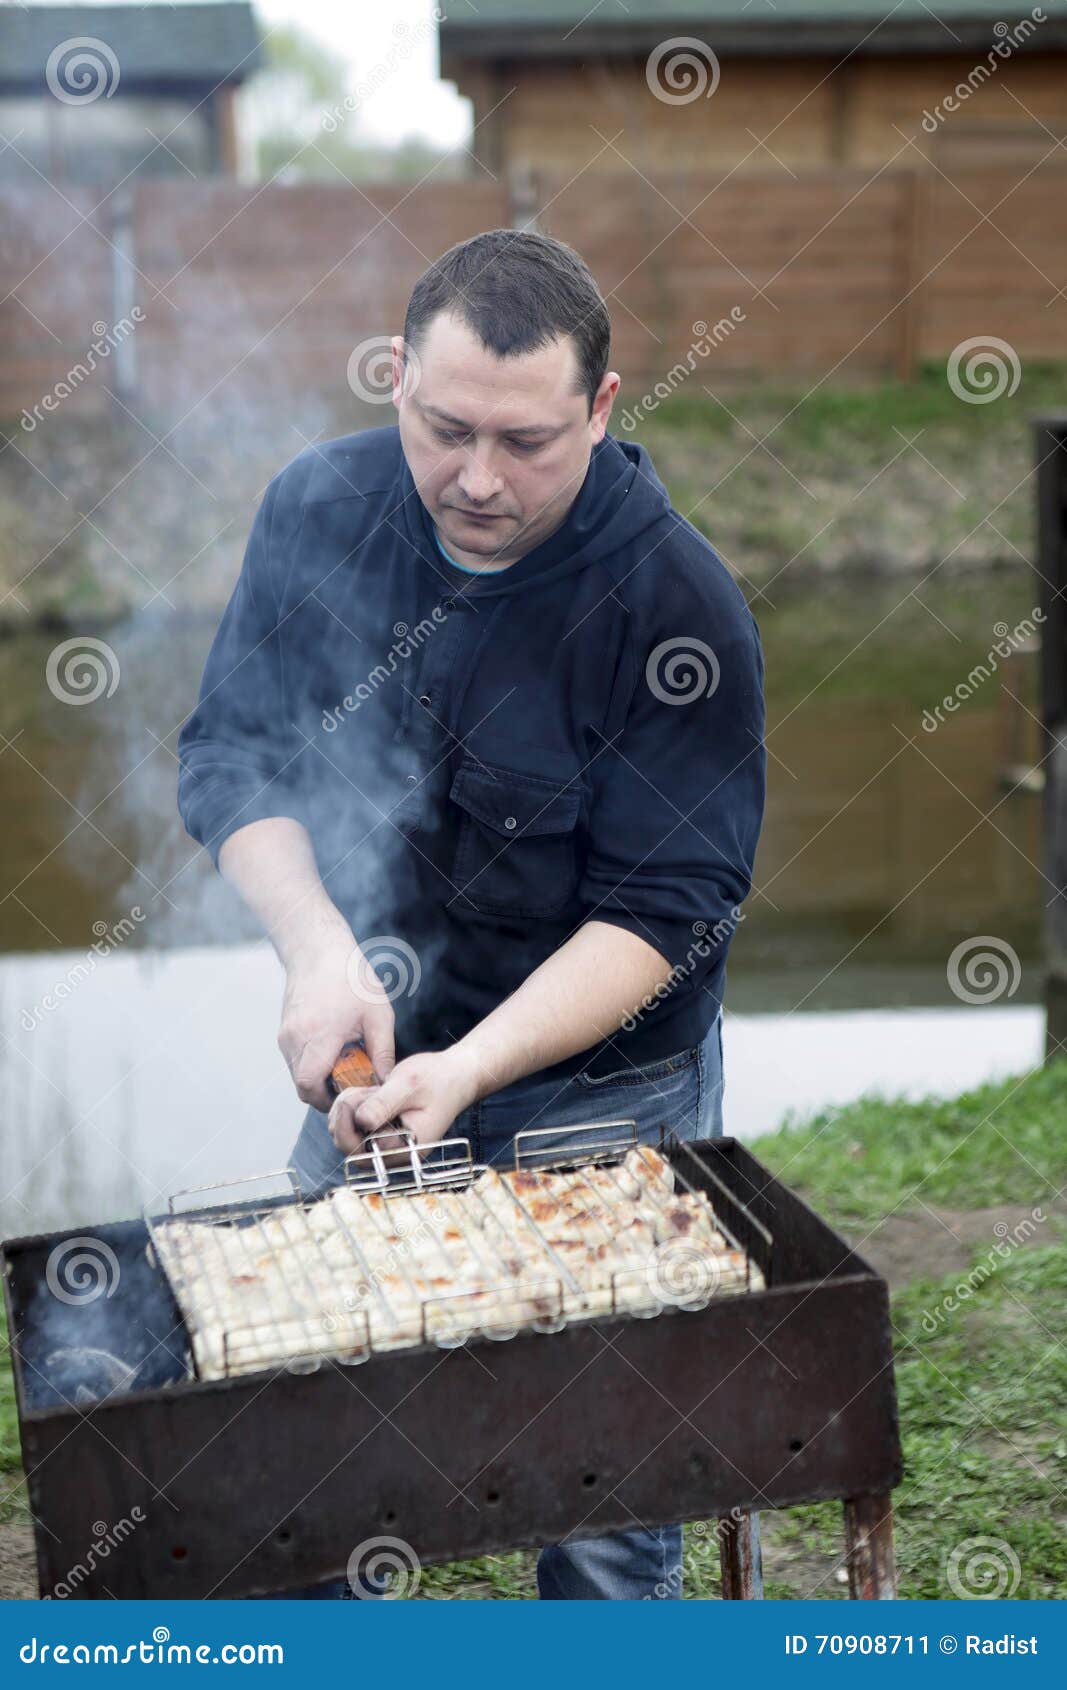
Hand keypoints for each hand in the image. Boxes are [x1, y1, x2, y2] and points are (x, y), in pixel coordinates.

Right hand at [278, 929, 395, 1111]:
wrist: (317, 950)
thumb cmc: (352, 979)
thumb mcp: (378, 1015)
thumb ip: (382, 1052)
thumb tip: (386, 1083)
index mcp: (319, 1036)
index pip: (311, 1087)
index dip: (328, 1101)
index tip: (351, 1096)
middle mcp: (295, 1039)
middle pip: (303, 1086)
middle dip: (325, 1093)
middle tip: (351, 1085)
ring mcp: (285, 1035)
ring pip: (297, 1074)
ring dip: (318, 1077)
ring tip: (345, 1064)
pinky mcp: (283, 1031)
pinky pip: (295, 1060)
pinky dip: (312, 1063)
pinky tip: (333, 1050)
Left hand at [327, 1044, 482, 1158]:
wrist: (454, 1076)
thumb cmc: (437, 1080)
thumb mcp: (409, 1086)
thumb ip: (384, 1104)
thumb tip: (361, 1120)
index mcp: (404, 1149)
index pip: (361, 1151)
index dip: (349, 1125)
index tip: (359, 1095)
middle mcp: (393, 1153)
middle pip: (349, 1148)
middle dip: (344, 1117)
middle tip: (358, 1091)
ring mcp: (385, 1144)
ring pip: (346, 1136)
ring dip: (346, 1112)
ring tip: (367, 1090)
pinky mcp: (379, 1132)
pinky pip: (352, 1127)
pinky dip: (350, 1109)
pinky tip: (367, 1092)